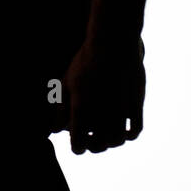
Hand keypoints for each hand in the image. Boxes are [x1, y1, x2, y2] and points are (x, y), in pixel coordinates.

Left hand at [52, 37, 145, 154]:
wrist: (112, 43)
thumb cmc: (86, 61)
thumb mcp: (67, 82)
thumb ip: (60, 109)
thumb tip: (54, 130)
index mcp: (80, 110)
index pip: (78, 145)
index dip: (77, 147)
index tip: (78, 144)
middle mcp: (100, 114)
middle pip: (98, 146)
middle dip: (93, 146)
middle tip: (92, 140)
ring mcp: (120, 110)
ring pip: (117, 141)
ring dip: (111, 142)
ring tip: (107, 135)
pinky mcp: (136, 104)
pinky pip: (135, 131)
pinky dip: (129, 134)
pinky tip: (123, 129)